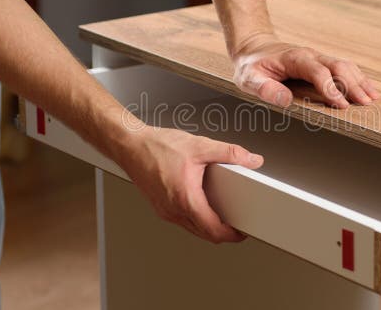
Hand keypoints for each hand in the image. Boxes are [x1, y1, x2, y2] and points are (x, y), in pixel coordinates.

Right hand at [116, 127, 263, 242]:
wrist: (129, 145)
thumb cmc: (156, 147)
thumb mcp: (200, 146)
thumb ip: (229, 153)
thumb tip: (251, 159)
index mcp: (186, 199)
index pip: (213, 230)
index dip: (232, 235)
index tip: (242, 233)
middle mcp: (174, 210)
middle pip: (204, 234)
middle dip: (222, 233)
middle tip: (236, 225)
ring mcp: (165, 210)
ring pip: (192, 228)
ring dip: (208, 225)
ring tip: (222, 213)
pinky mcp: (160, 206)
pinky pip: (182, 220)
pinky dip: (195, 217)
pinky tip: (200, 202)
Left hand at [231, 33, 379, 107]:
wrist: (253, 47)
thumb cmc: (252, 65)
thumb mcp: (249, 78)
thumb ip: (265, 89)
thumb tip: (284, 100)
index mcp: (295, 58)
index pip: (318, 72)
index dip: (331, 88)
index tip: (342, 105)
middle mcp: (311, 55)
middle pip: (339, 67)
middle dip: (354, 85)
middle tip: (366, 103)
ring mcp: (318, 58)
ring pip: (345, 66)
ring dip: (360, 81)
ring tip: (374, 98)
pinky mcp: (322, 63)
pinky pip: (344, 68)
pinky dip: (358, 78)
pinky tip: (368, 90)